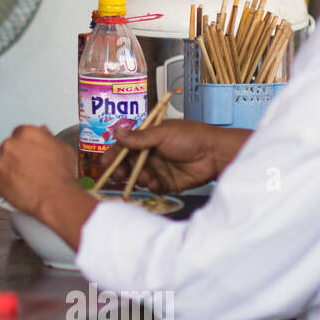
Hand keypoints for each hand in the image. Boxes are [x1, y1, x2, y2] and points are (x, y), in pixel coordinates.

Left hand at [0, 125, 94, 250]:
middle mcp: (11, 144)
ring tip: (26, 178)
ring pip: (3, 162)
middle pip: (9, 146)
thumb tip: (42, 130)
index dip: (26, 144)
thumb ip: (48, 136)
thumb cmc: (61, 175)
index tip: (30, 151)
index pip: (20, 133)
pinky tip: (20, 186)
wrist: (55, 197)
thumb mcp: (62, 148)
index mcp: (27, 133)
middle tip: (28, 166)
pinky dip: (7, 181)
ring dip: (11, 168)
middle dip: (17, 155)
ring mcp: (1, 162)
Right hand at [109, 119, 250, 192]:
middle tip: (120, 174)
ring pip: (138, 177)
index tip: (105, 163)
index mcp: (148, 138)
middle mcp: (151, 154)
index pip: (125, 147)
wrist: (215, 154)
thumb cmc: (192, 137)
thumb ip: (139, 137)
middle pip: (128, 164)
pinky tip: (156, 182)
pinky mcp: (167, 183)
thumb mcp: (162, 133)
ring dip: (139, 177)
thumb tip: (117, 132)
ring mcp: (158, 169)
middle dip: (121, 170)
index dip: (113, 155)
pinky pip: (152, 187)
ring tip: (147, 175)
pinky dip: (151, 186)